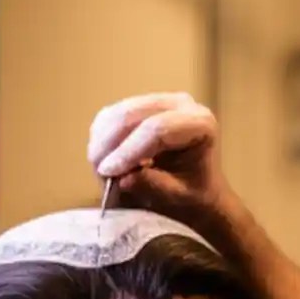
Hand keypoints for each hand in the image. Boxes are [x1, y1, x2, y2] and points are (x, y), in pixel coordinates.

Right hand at [87, 92, 244, 235]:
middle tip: (98, 172)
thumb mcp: (179, 197)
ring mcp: (161, 100)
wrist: (198, 190)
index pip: (158, 129)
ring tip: (100, 169)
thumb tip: (123, 178)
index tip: (107, 173)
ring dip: (103, 141)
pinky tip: (103, 157)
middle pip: (134, 115)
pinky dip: (101, 136)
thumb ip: (154, 186)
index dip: (128, 150)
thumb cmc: (194, 196)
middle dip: (110, 144)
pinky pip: (111, 115)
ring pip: (118, 112)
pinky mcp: (142, 104)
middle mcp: (182, 104)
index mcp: (201, 124)